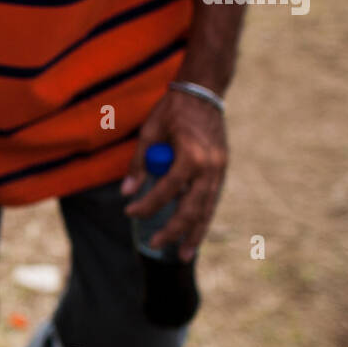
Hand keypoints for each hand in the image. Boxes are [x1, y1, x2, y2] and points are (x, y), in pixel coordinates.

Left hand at [121, 89, 227, 261]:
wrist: (204, 92)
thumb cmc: (172, 110)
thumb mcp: (149, 132)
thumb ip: (139, 164)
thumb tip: (126, 193)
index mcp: (191, 155)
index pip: (167, 190)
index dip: (147, 204)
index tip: (129, 211)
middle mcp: (210, 167)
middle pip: (191, 207)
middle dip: (173, 230)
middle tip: (155, 245)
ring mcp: (219, 169)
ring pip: (207, 208)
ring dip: (195, 233)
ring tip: (184, 255)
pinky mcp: (221, 169)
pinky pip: (211, 199)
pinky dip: (202, 216)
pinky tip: (194, 232)